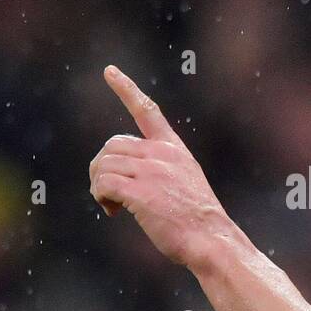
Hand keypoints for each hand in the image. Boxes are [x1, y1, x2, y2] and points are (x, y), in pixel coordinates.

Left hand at [89, 65, 231, 267]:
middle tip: (109, 194)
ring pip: (103, 164)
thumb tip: (124, 179)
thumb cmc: (198, 222)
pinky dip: (100, 197)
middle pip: (112, 145)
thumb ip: (160, 171)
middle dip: (102, 168)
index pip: (148, 110)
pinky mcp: (140, 192)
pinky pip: (103, 183)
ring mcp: (151, 172)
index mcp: (174, 149)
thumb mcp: (185, 183)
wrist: (211, 239)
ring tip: (112, 206)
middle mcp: (162, 154)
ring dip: (99, 186)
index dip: (126, 89)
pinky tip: (113, 211)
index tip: (109, 71)